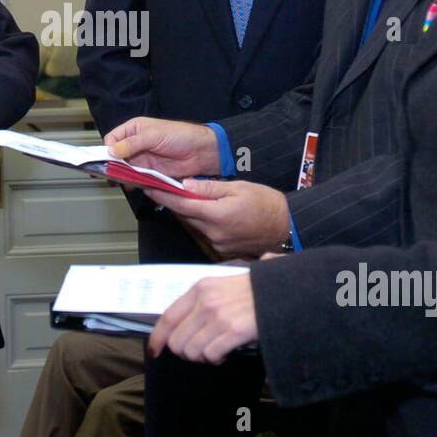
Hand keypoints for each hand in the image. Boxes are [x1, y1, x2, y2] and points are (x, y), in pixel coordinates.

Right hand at [104, 116, 220, 177]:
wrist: (202, 153)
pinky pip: (135, 179)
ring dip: (120, 175)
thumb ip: (132, 143)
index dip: (107, 149)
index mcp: (134, 129)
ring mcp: (142, 160)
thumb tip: (111, 150)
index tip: (105, 159)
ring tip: (119, 181)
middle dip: (111, 165)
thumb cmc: (181, 136)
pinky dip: (132, 183)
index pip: (112, 139)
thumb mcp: (154, 135)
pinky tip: (131, 186)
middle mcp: (135, 144)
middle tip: (108, 174)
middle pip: (115, 156)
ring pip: (123, 169)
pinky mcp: (150, 173)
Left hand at [144, 179, 290, 258]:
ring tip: (200, 200)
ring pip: (196, 226)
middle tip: (169, 188)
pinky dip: (206, 224)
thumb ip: (210, 187)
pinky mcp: (224, 252)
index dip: (163, 195)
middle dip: (178, 203)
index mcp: (216, 215)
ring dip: (194, 214)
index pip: (181, 205)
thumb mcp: (238, 187)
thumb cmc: (266, 204)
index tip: (149, 187)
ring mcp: (218, 245)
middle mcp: (214, 233)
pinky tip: (216, 215)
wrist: (287, 227)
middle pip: (187, 216)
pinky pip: (207, 235)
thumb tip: (186, 185)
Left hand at [147, 273, 257, 363]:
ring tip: (216, 350)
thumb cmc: (252, 291)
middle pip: (177, 341)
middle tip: (200, 351)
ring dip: (203, 357)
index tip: (155, 351)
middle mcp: (205, 303)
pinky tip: (226, 353)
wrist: (281, 291)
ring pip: (192, 351)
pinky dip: (217, 359)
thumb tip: (182, 325)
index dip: (157, 338)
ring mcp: (218, 317)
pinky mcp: (234, 330)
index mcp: (199, 289)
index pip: (167, 317)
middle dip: (186, 352)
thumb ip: (200, 301)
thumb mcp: (221, 286)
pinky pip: (211, 355)